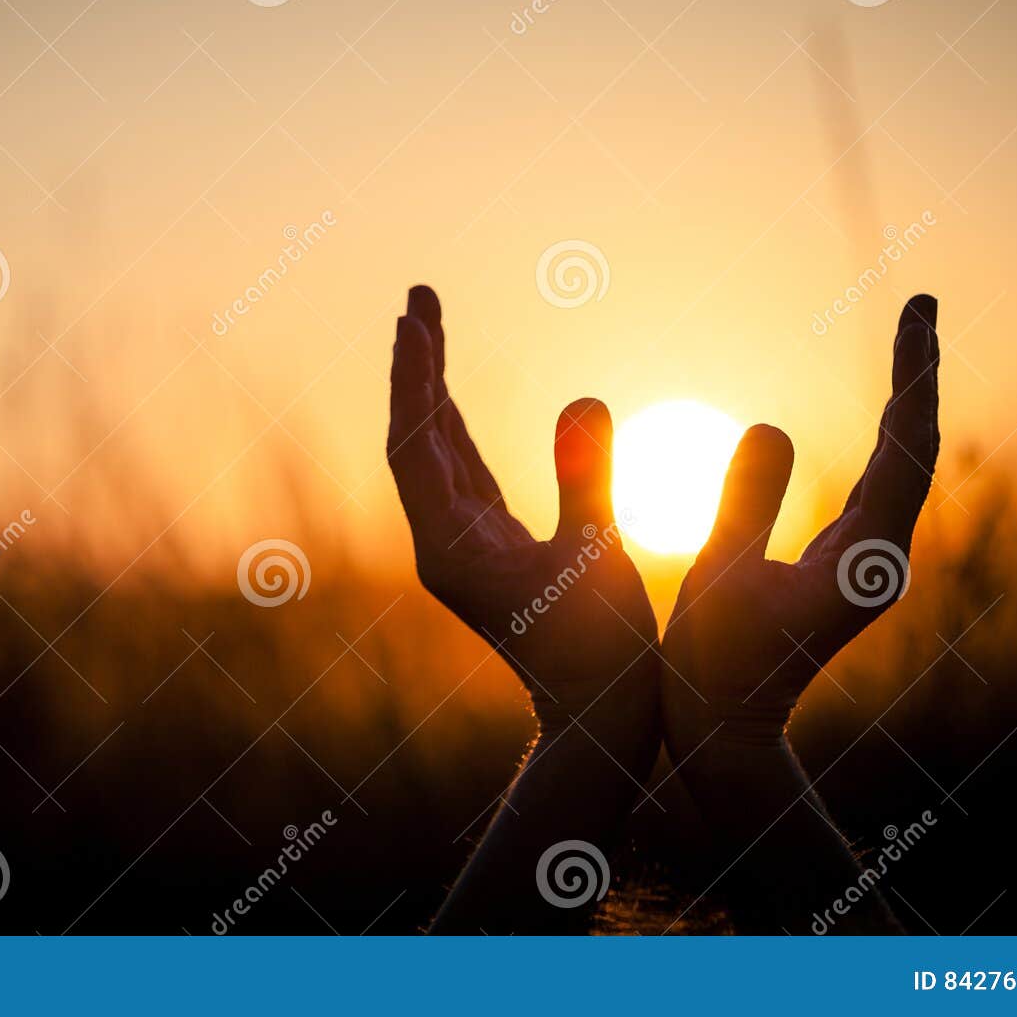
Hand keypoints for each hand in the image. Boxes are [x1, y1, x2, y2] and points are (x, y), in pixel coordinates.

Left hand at [387, 285, 657, 750]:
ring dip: (432, 392)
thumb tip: (584, 396)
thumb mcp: (598, 557)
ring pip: (435, 457)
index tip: (414, 318)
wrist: (597, 721)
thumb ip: (587, 477)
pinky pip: (460, 478)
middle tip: (418, 295)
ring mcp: (460, 550)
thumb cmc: (602, 652)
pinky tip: (452, 404)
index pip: (416, 445)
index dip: (415, 378)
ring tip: (427, 327)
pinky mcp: (486, 554)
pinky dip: (455, 433)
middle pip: (416, 439)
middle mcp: (441, 545)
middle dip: (417, 367)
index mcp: (451, 547)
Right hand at [662, 295, 939, 758]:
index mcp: (865, 559)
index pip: (908, 448)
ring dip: (906, 402)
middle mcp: (882, 557)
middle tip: (921, 304)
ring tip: (908, 339)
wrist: (728, 738)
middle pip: (918, 448)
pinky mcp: (847, 566)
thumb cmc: (716, 669)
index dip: (915, 377)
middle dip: (921, 374)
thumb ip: (747, 501)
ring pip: (904, 467)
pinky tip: (880, 416)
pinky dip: (882, 438)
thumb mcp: (722, 577)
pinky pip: (879, 486)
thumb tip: (772, 422)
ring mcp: (868, 562)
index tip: (916, 313)